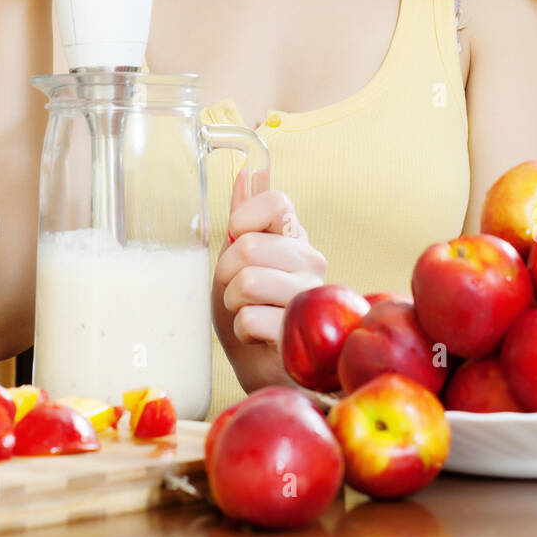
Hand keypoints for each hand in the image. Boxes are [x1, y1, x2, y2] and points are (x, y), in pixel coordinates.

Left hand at [214, 164, 326, 347]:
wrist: (259, 364)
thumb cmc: (249, 307)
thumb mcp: (238, 258)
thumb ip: (245, 217)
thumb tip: (249, 171)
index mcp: (295, 237)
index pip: (276, 201)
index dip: (244, 217)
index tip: (236, 238)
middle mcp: (311, 260)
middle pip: (248, 246)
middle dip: (226, 272)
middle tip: (236, 290)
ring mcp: (311, 295)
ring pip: (247, 282)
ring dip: (233, 303)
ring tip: (247, 311)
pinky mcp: (301, 330)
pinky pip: (249, 319)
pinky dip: (242, 330)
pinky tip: (258, 335)